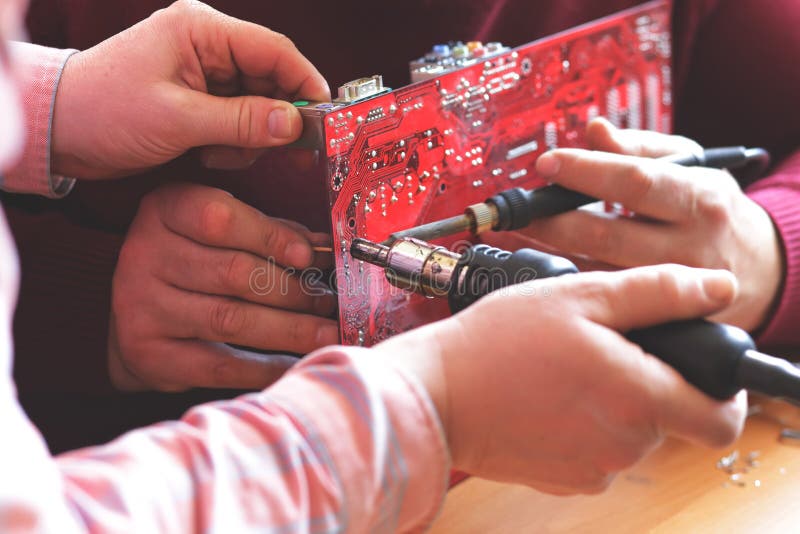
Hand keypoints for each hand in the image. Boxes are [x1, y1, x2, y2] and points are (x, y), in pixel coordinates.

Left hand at [51, 0, 328, 177]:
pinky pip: (239, 119)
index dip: (305, 84)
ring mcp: (205, 72)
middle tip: (282, 150)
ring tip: (219, 151)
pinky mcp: (200, 98)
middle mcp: (208, 45)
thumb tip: (294, 124)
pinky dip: (234, 142)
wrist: (62, 129)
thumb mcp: (179, 119)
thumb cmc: (105, 110)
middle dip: (276, 118)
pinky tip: (208, 151)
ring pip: (259, 104)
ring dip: (251, 136)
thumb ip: (243, 122)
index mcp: (202, 30)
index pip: (275, 50)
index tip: (323, 119)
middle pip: (272, 79)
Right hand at [109, 183, 338, 390]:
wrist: (137, 312)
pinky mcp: (149, 354)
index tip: (309, 257)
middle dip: (292, 290)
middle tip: (330, 302)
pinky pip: (219, 364)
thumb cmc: (195, 262)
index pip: (219, 218)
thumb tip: (325, 249)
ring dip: (289, 329)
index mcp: (165, 210)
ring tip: (326, 332)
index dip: (270, 237)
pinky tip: (296, 363)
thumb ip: (270, 233)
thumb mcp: (224, 230)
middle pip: (233, 273)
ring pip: (230, 319)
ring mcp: (141, 306)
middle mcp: (145, 254)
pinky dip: (264, 367)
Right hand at [381, 265, 745, 494]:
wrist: (435, 395)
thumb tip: (720, 287)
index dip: (720, 390)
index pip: (721, 418)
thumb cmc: (497, 341)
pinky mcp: (565, 481)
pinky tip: (546, 397)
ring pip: (631, 433)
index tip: (691, 365)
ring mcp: (593, 468)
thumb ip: (658, 292)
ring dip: (612, 402)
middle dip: (647, 382)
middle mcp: (623, 444)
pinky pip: (597, 452)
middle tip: (597, 347)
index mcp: (637, 397)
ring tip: (563, 368)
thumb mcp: (578, 296)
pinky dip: (583, 425)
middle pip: (670, 417)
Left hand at [518, 118, 781, 331]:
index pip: (634, 182)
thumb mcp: (692, 168)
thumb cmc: (712, 210)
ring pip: (594, 272)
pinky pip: (600, 297)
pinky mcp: (657, 318)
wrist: (760, 273)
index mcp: (698, 200)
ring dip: (546, 252)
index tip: (545, 163)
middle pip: (604, 234)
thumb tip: (593, 131)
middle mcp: (686, 247)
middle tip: (515, 210)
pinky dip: (563, 277)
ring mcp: (669, 290)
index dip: (585, 172)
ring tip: (511, 233)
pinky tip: (534, 262)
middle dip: (550, 221)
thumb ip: (641, 147)